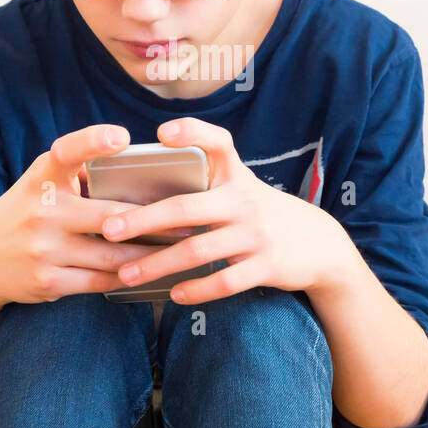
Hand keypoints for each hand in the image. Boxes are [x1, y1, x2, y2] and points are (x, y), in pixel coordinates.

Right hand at [0, 124, 168, 312]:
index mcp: (41, 177)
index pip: (66, 151)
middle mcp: (42, 210)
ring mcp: (44, 248)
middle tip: (188, 221)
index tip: (122, 137)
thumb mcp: (39, 183)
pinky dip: (127, 278)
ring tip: (178, 252)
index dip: (93, 141)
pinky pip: (99, 281)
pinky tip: (149, 274)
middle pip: (109, 216)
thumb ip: (78, 173)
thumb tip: (139, 170)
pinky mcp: (48, 281)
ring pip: (112, 255)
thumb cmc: (24, 213)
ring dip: (149, 255)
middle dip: (154, 222)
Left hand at [98, 118, 361, 303]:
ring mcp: (257, 234)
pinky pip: (225, 281)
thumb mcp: (239, 188)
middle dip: (144, 219)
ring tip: (126, 273)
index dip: (193, 132)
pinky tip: (173, 294)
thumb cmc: (259, 212)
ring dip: (158, 264)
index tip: (162, 133)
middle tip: (109, 228)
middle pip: (186, 207)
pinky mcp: (267, 265)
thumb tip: (135, 194)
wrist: (318, 244)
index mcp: (235, 175)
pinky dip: (197, 289)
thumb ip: (202, 185)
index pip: (219, 142)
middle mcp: (245, 200)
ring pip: (198, 251)